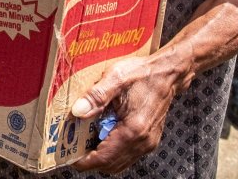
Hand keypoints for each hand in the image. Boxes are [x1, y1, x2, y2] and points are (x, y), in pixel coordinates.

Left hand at [69, 52, 186, 173]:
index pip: (105, 158)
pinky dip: (112, 151)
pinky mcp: (149, 139)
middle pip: (111, 165)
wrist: (167, 73)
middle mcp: (143, 141)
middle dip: (91, 160)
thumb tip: (77, 111)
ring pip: (120, 162)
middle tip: (74, 148)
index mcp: (134, 129)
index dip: (85, 161)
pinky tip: (103, 135)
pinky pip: (127, 154)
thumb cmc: (143, 73)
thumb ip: (96, 96)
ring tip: (86, 142)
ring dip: (102, 156)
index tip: (69, 158)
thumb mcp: (116, 78)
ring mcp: (148, 142)